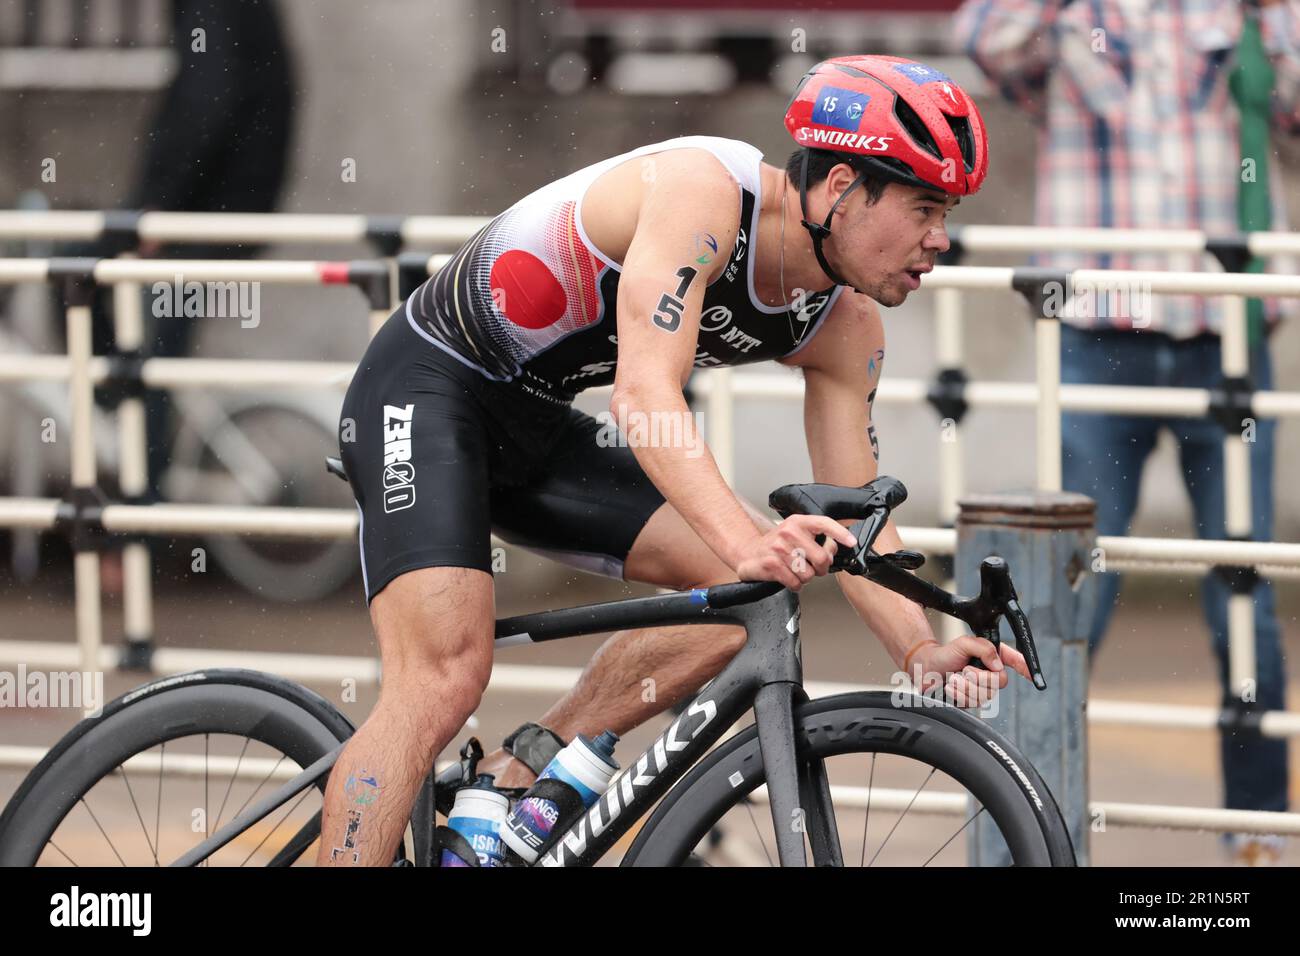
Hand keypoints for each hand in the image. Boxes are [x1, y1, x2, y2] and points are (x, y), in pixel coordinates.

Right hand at [734, 515, 858, 590]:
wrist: (748, 554)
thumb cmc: (776, 547)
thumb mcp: (795, 535)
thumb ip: (816, 539)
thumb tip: (833, 549)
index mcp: (797, 522)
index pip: (824, 523)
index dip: (840, 533)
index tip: (851, 542)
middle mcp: (788, 532)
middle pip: (821, 558)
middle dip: (821, 569)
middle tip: (813, 568)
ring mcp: (778, 548)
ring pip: (808, 574)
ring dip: (804, 578)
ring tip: (794, 571)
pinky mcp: (771, 565)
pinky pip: (795, 583)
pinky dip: (794, 585)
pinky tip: (788, 578)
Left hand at [905, 635, 1031, 708]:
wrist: (927, 669)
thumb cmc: (945, 654)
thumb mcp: (964, 643)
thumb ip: (982, 648)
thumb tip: (998, 664)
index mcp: (992, 656)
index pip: (1014, 661)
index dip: (1026, 668)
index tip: (1031, 675)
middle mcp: (990, 673)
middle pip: (1000, 682)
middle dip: (979, 677)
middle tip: (964, 670)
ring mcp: (982, 688)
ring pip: (986, 695)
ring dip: (966, 686)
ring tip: (953, 678)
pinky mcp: (972, 700)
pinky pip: (973, 703)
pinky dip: (960, 695)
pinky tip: (951, 687)